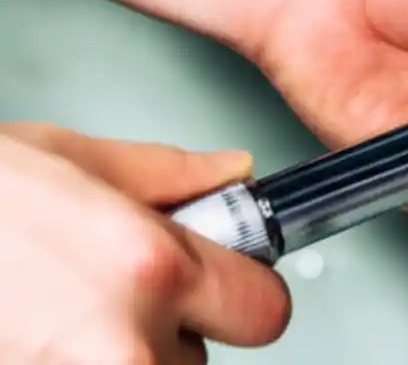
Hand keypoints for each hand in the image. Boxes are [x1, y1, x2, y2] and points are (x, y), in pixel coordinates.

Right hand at [0, 122, 289, 363]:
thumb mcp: (67, 158)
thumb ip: (170, 174)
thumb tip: (233, 172)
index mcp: (151, 267)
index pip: (266, 308)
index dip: (248, 291)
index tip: (228, 279)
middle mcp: (127, 344)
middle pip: (205, 355)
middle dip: (179, 326)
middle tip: (126, 291)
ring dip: (133, 353)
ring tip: (71, 309)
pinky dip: (84, 363)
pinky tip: (46, 333)